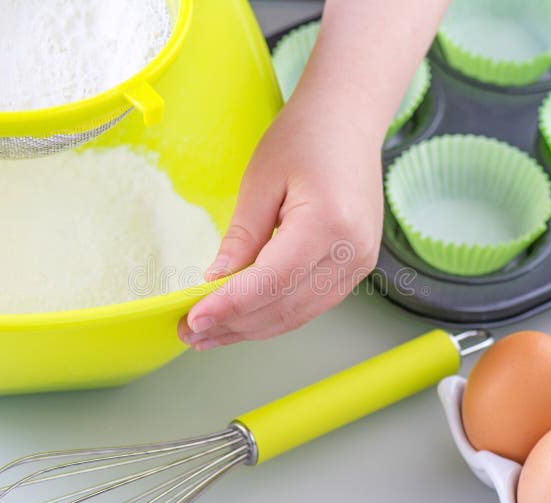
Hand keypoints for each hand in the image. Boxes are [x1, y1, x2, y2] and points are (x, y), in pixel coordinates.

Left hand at [177, 96, 384, 349]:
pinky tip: (243, 319)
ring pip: (298, 315)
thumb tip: (215, 283)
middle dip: (234, 325)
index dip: (229, 307)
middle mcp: (351, 251)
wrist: (349, 121)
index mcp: (327, 223)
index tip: (193, 320)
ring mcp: (359, 263)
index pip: (271, 281)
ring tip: (209, 334)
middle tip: (190, 331)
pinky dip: (274, 315)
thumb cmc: (305, 136)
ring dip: (251, 328)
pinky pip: (311, 304)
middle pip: (285, 307)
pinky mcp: (356, 267)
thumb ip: (241, 237)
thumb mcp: (260, 180)